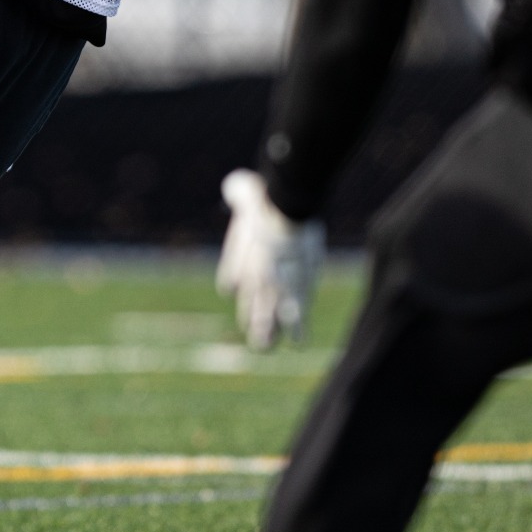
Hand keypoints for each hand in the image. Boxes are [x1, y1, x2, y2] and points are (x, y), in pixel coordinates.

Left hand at [217, 169, 325, 351]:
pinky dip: (299, 328)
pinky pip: (296, 315)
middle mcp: (252, 279)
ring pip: (268, 318)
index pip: (231, 278)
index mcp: (239, 259)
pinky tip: (300, 342)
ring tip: (265, 348)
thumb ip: (238, 189)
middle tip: (256, 338)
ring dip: (268, 334)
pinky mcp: (295, 290)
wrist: (281, 216)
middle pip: (251, 306)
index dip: (235, 281)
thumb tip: (233, 184)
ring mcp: (272, 288)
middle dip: (255, 321)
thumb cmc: (263, 198)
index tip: (234, 286)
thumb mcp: (245, 191)